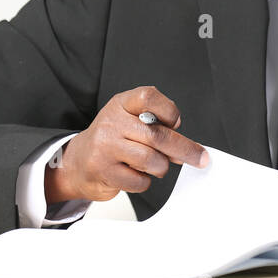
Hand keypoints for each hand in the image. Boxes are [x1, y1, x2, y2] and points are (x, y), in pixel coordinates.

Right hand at [45, 86, 208, 203]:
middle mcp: (111, 122)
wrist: (78, 162)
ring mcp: (105, 146)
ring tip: (154, 165)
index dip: (168, 110)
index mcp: (122, 104)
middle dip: (184, 149)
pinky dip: (144, 181)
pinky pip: (139, 181)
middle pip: (157, 135)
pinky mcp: (102, 170)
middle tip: (199, 158)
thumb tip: (188, 147)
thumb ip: (157, 126)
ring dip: (161, 167)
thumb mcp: (131, 121)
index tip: (176, 123)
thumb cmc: (113, 140)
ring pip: (151, 160)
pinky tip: (135, 175)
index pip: (149, 96)